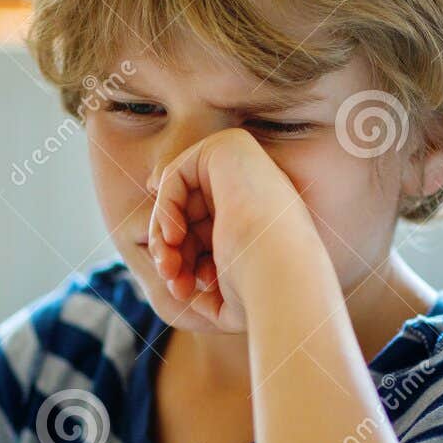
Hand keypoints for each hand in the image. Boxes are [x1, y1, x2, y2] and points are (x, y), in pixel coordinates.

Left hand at [147, 128, 319, 330]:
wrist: (279, 274)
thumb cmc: (258, 294)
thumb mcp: (223, 293)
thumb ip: (200, 273)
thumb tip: (173, 266)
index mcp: (263, 219)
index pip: (206, 234)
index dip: (186, 261)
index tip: (181, 290)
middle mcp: (256, 190)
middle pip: (190, 214)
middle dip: (170, 250)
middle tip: (169, 279)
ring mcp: (245, 165)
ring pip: (180, 196)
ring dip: (162, 234)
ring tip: (167, 267)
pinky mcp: (228, 147)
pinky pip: (175, 175)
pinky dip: (165, 208)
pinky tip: (174, 238)